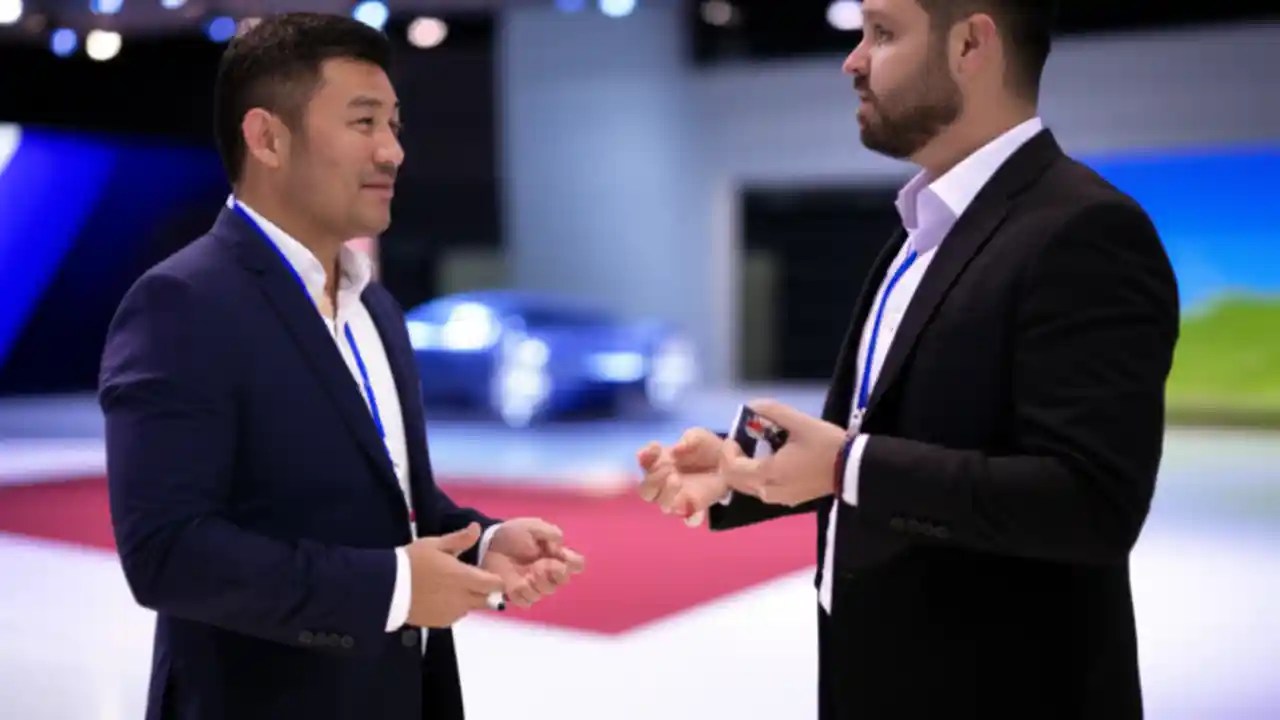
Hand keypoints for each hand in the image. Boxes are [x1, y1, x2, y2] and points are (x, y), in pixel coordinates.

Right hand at [405, 523, 504, 627]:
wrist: (388, 589)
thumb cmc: (411, 562)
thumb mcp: (435, 544)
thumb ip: (460, 539)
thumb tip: (477, 528)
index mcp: (464, 578)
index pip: (496, 584)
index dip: (496, 579)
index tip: (488, 573)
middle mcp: (462, 599)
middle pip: (487, 599)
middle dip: (484, 590)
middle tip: (470, 579)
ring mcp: (452, 613)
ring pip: (471, 608)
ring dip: (468, 599)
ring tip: (450, 586)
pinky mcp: (441, 622)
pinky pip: (456, 615)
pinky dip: (454, 608)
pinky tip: (440, 597)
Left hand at [482, 518, 584, 607]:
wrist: (489, 542)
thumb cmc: (514, 533)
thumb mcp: (533, 527)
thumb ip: (549, 532)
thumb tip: (561, 543)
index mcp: (556, 556)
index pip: (576, 564)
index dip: (573, 563)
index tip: (563, 557)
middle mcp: (548, 572)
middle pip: (562, 580)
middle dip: (554, 573)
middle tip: (540, 565)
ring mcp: (533, 584)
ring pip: (545, 592)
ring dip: (539, 584)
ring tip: (528, 575)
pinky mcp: (517, 593)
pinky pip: (526, 601)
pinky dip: (524, 594)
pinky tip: (517, 584)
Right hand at [636, 427, 729, 525]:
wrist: (727, 461)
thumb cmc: (705, 447)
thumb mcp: (698, 437)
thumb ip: (688, 440)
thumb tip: (676, 450)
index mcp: (659, 463)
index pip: (644, 463)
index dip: (645, 456)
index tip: (655, 447)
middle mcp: (664, 484)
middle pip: (646, 491)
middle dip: (652, 480)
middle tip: (667, 468)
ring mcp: (678, 498)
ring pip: (664, 506)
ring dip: (667, 494)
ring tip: (676, 479)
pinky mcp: (696, 508)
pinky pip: (690, 519)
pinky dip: (690, 515)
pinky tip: (694, 504)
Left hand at [720, 399, 846, 506]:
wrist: (853, 468)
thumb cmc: (826, 445)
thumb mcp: (800, 422)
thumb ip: (773, 411)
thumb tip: (752, 404)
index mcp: (768, 473)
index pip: (731, 468)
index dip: (727, 451)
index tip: (734, 436)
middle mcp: (769, 491)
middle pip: (735, 481)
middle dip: (731, 461)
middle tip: (740, 442)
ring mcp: (780, 499)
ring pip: (748, 487)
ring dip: (743, 470)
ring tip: (754, 448)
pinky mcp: (789, 500)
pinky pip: (763, 490)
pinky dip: (756, 476)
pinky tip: (768, 460)